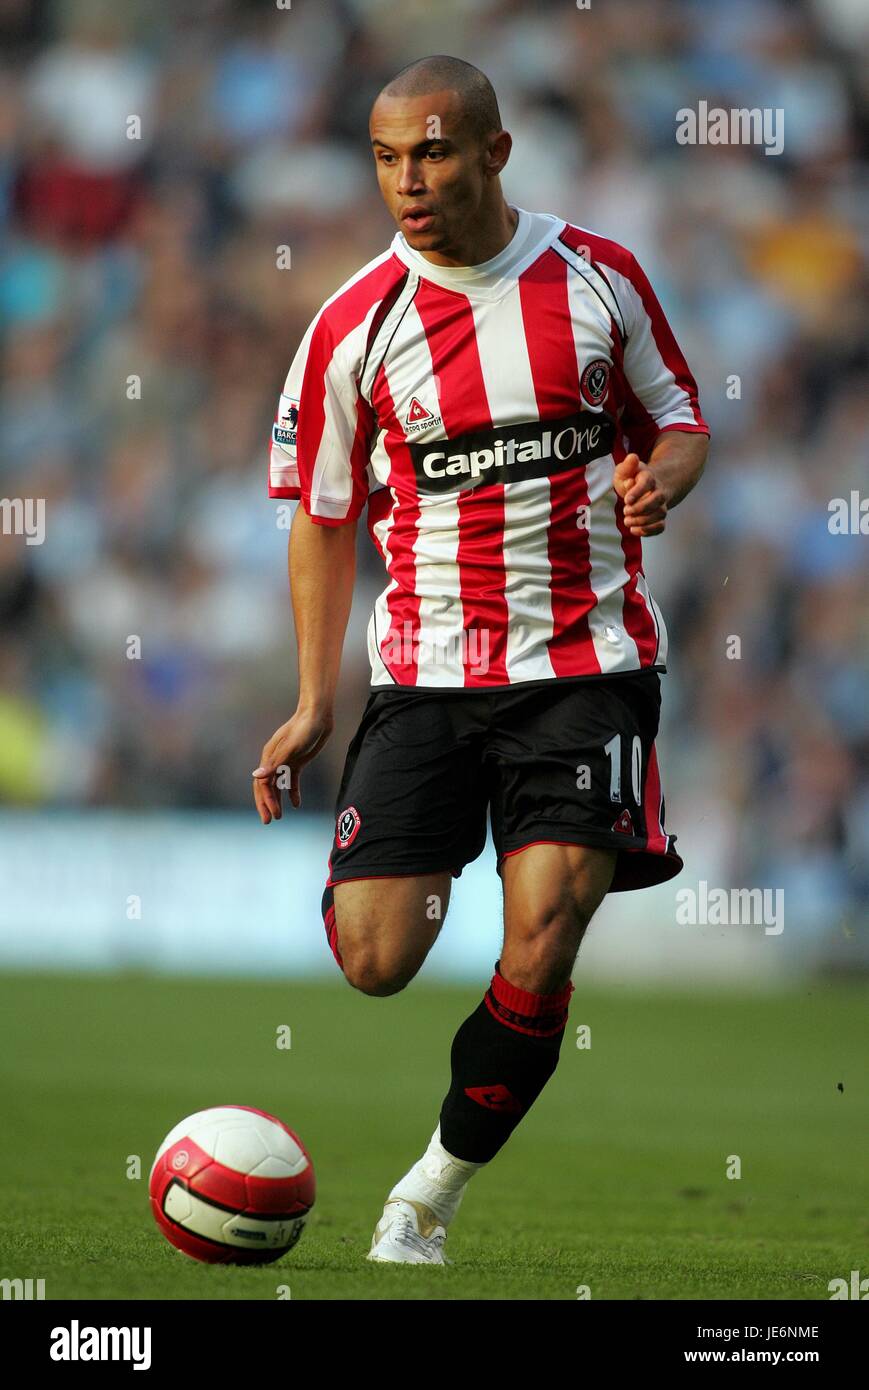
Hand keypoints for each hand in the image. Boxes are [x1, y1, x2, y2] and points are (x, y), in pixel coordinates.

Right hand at [252, 706, 332, 823]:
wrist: (317, 715)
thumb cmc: (303, 728)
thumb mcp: (290, 747)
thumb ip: (275, 763)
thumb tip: (256, 777)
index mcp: (269, 757)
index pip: (263, 784)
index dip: (266, 800)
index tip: (273, 814)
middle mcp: (275, 761)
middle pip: (266, 787)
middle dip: (266, 804)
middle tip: (269, 821)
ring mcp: (286, 762)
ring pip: (278, 785)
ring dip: (277, 800)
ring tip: (279, 817)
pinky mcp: (298, 762)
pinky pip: (292, 781)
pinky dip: (293, 792)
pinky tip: (296, 804)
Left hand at [613, 452, 668, 536]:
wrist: (650, 487)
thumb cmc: (633, 479)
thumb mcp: (626, 470)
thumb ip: (627, 466)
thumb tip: (632, 458)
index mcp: (649, 477)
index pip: (648, 482)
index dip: (638, 491)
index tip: (627, 500)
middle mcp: (658, 491)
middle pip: (657, 499)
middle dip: (641, 508)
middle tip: (626, 511)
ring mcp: (661, 505)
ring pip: (660, 514)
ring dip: (643, 521)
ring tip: (627, 521)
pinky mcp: (660, 518)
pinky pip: (661, 526)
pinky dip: (649, 531)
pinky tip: (635, 530)